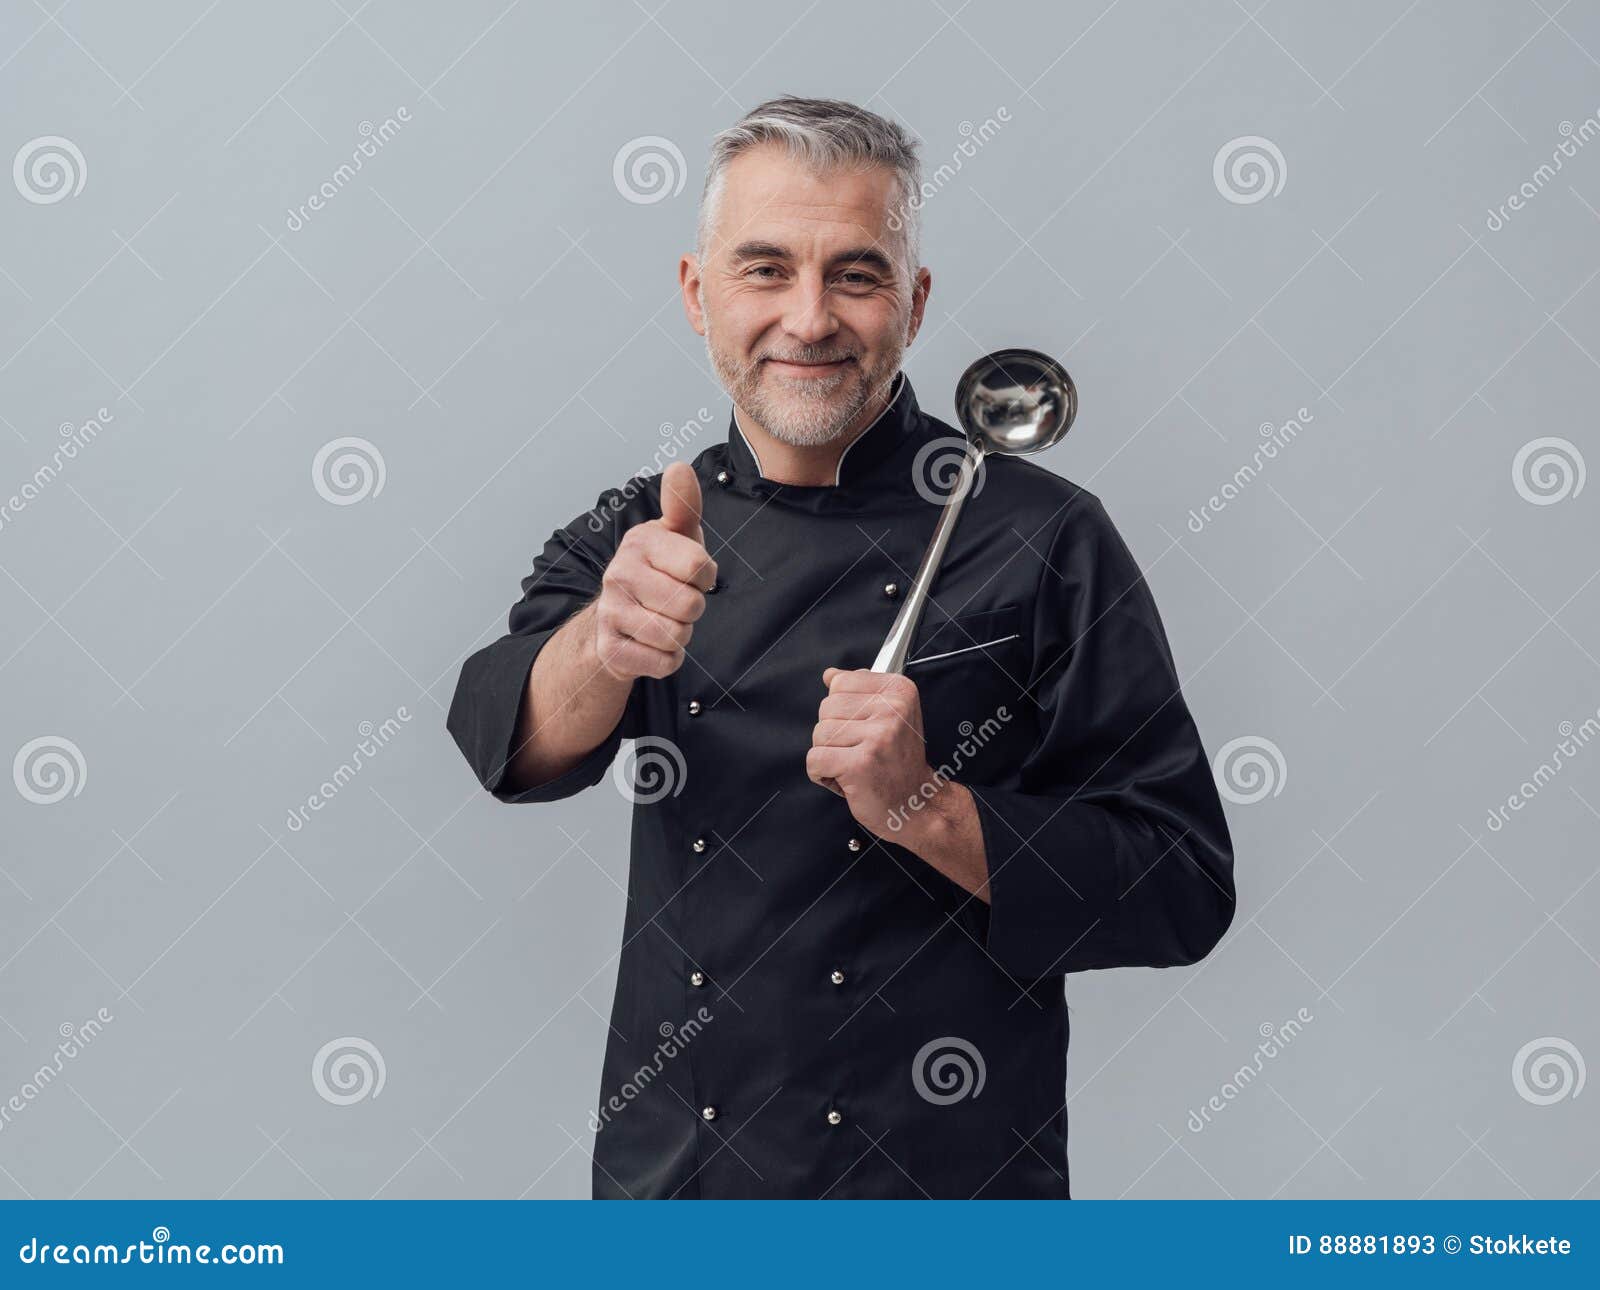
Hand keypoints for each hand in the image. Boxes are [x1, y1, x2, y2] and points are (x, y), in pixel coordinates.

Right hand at [593, 461, 716, 681]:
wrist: (615, 619)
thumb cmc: (658, 571)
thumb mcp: (676, 536)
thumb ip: (683, 505)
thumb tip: (679, 468)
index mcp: (640, 542)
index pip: (699, 566)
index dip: (706, 576)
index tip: (693, 574)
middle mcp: (618, 574)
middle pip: (689, 606)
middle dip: (692, 609)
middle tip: (676, 600)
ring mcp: (611, 613)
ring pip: (676, 636)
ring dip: (681, 634)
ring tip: (665, 620)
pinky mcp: (610, 650)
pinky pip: (664, 662)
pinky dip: (668, 658)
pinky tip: (653, 643)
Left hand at [806, 667, 937, 838]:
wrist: (916, 803)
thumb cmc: (898, 762)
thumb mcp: (889, 716)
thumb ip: (859, 691)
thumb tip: (830, 675)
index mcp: (899, 690)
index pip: (840, 682)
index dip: (843, 710)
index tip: (865, 728)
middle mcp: (892, 709)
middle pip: (826, 707)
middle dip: (834, 734)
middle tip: (861, 751)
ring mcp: (877, 736)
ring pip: (819, 734)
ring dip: (829, 755)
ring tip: (855, 765)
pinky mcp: (860, 763)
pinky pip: (815, 759)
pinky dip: (821, 774)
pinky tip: (845, 778)